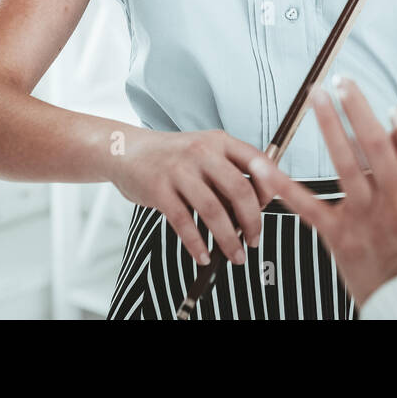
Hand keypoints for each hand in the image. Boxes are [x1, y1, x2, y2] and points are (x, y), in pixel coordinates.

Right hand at [107, 127, 274, 266]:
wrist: (127, 150)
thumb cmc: (173, 156)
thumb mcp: (204, 151)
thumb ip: (228, 172)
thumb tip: (254, 208)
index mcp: (220, 141)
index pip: (257, 162)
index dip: (269, 188)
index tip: (270, 209)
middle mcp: (202, 152)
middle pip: (239, 190)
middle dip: (252, 221)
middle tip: (254, 240)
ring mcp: (179, 170)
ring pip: (213, 211)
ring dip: (228, 240)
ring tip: (236, 256)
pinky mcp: (159, 190)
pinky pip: (184, 223)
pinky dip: (197, 245)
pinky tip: (204, 256)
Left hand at [248, 77, 396, 305]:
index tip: (390, 105)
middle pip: (377, 141)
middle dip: (357, 106)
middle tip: (342, 81)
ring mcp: (370, 217)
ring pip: (344, 162)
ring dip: (328, 124)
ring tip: (316, 97)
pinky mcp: (341, 237)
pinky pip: (307, 205)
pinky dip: (282, 183)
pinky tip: (265, 164)